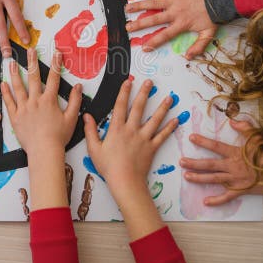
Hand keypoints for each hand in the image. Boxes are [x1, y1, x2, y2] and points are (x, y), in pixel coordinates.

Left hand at [1, 49, 81, 158]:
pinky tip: (2, 84)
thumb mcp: (71, 118)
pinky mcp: (15, 117)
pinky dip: (5, 93)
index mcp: (49, 101)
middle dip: (32, 62)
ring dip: (15, 74)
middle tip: (29, 50)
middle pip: (34, 78)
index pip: (54, 78)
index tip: (56, 52)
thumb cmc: (58, 137)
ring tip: (12, 63)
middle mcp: (35, 101)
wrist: (44, 151)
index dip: (56, 64)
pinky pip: (9, 103)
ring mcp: (24, 108)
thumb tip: (78, 87)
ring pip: (18, 87)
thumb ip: (75, 101)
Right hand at [84, 79, 177, 194]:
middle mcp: (131, 130)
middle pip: (139, 108)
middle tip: (149, 82)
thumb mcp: (94, 149)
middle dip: (144, 93)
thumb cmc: (108, 167)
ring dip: (162, 107)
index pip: (120, 106)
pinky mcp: (152, 148)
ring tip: (169, 97)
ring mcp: (143, 138)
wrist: (125, 181)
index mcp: (116, 129)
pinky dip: (170, 128)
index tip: (128, 81)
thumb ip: (90, 131)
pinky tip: (176, 120)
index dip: (124, 92)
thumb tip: (86, 116)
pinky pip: (162, 136)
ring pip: (155, 120)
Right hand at [125, 0, 216, 57]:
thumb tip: (187, 57)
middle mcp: (174, 12)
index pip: (164, 35)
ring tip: (127, 8)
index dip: (154, 42)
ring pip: (153, 3)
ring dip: (139, 5)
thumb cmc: (214, 15)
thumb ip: (198, 46)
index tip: (144, 47)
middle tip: (128, 27)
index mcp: (181, 24)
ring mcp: (174, 0)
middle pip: (153, 20)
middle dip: (139, 24)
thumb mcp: (208, 34)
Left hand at [181, 119, 262, 205]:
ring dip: (199, 178)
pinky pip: (227, 196)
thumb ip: (245, 128)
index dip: (203, 142)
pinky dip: (217, 200)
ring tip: (186, 176)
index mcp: (236, 153)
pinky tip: (206, 201)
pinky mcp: (241, 190)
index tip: (191, 138)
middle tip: (181, 162)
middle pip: (210, 164)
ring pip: (214, 179)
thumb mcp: (259, 137)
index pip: (216, 147)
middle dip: (194, 163)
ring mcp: (236, 179)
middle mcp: (233, 166)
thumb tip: (232, 121)